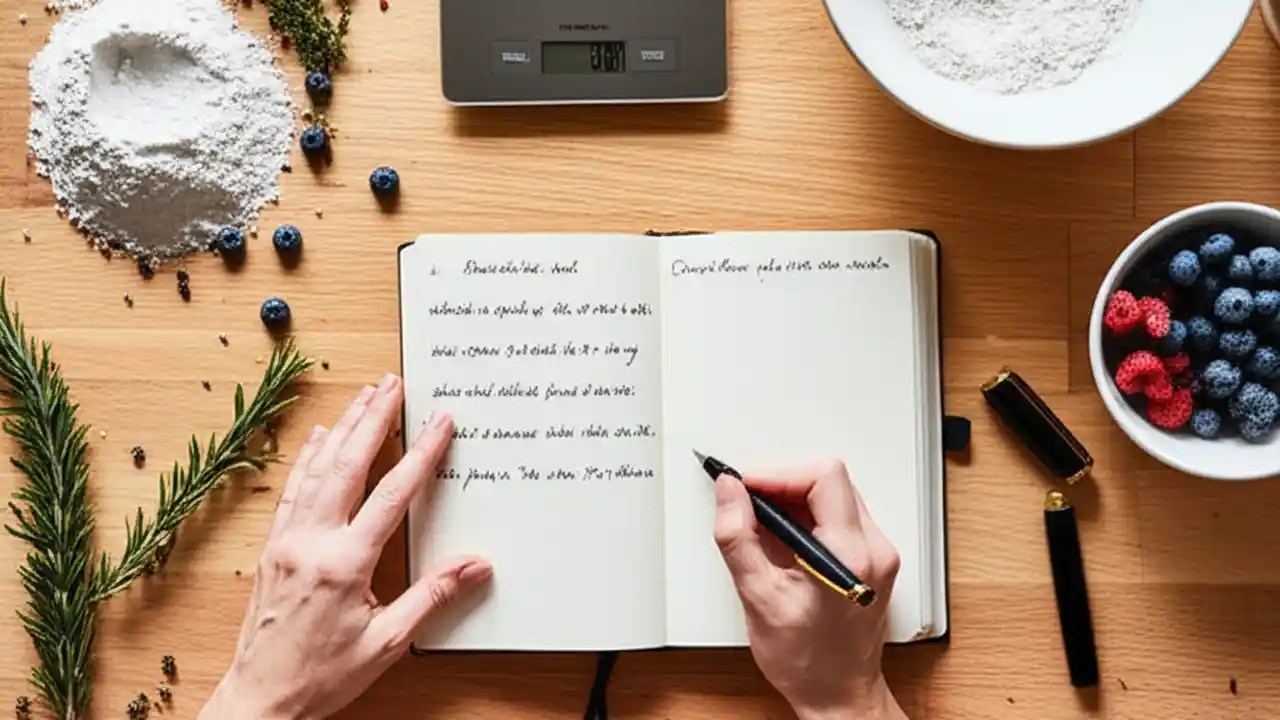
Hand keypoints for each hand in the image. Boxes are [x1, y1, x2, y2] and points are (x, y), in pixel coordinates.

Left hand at [200, 375, 491, 719]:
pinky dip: (309, 458)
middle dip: (374, 419)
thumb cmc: (322, 677)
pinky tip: (320, 438)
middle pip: (349, 465)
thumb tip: (475, 564)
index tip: (440, 421)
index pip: (392, 495)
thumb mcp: (388, 642)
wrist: (259, 700)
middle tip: (393, 383)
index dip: (420, 453)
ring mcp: (287, 541)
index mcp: (344, 563)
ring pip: (318, 470)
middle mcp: (311, 542)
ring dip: (344, 429)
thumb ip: (432, 596)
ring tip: (364, 396)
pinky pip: (292, 490)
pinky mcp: (272, 548)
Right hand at [713, 461, 905, 719]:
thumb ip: (738, 538)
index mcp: (852, 555)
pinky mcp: (871, 558)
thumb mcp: (759, 598)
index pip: (824, 477)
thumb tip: (729, 492)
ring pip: (834, 494)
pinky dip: (806, 515)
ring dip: (793, 498)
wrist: (838, 695)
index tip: (746, 485)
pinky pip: (839, 515)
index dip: (777, 472)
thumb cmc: (807, 661)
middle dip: (782, 482)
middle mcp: (874, 549)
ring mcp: (877, 553)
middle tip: (748, 501)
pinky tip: (782, 537)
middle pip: (830, 480)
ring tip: (761, 523)